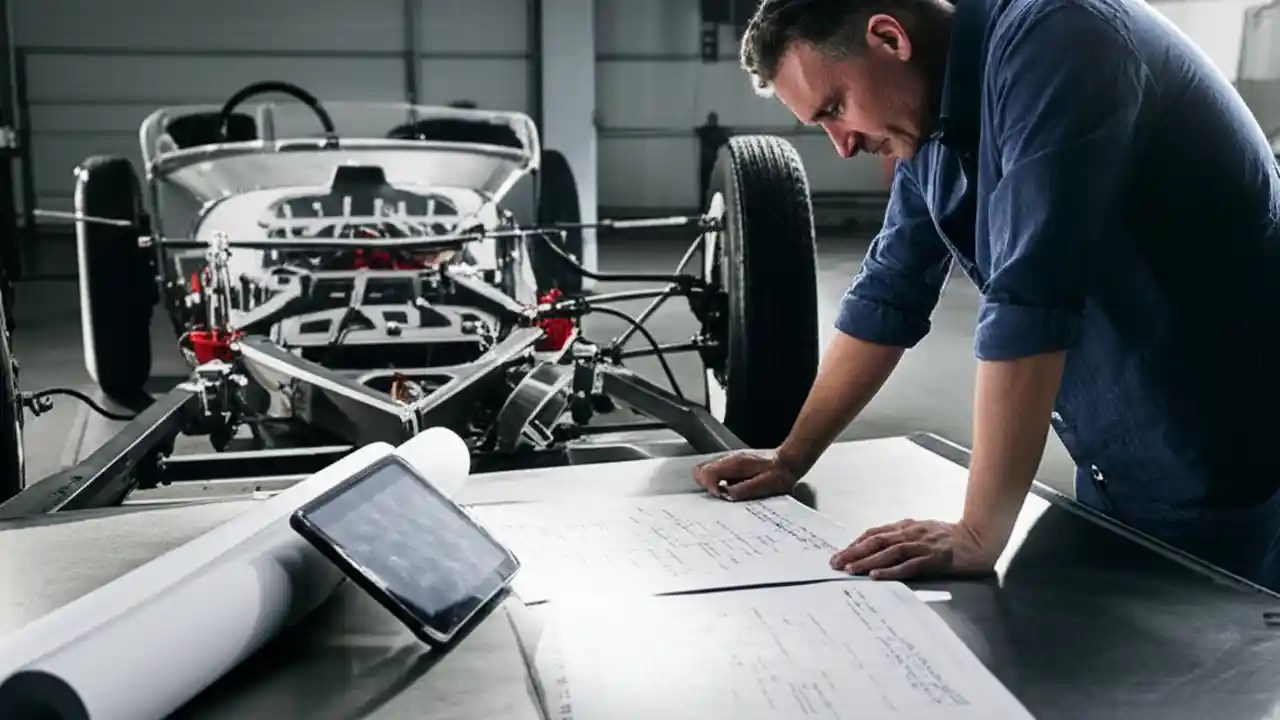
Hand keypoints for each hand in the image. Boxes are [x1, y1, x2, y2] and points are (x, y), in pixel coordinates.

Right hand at [692, 450, 798, 500]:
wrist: (788, 462)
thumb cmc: (779, 473)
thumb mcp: (764, 484)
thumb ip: (744, 489)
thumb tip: (727, 495)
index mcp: (735, 463)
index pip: (706, 472)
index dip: (710, 486)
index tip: (721, 495)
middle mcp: (729, 460)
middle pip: (700, 470)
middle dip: (706, 485)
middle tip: (721, 494)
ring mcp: (730, 461)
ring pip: (706, 471)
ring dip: (711, 484)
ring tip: (725, 492)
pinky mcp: (733, 465)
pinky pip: (717, 473)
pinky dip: (718, 482)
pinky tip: (731, 488)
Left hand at [828, 518, 997, 580]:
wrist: (978, 538)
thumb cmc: (950, 537)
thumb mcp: (922, 531)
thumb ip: (903, 536)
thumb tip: (880, 544)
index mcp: (906, 526)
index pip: (874, 533)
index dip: (855, 543)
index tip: (839, 553)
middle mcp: (911, 533)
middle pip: (876, 542)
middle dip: (853, 552)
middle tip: (835, 563)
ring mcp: (922, 545)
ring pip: (888, 553)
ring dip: (866, 561)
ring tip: (849, 570)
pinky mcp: (933, 559)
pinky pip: (908, 566)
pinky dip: (891, 571)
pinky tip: (876, 576)